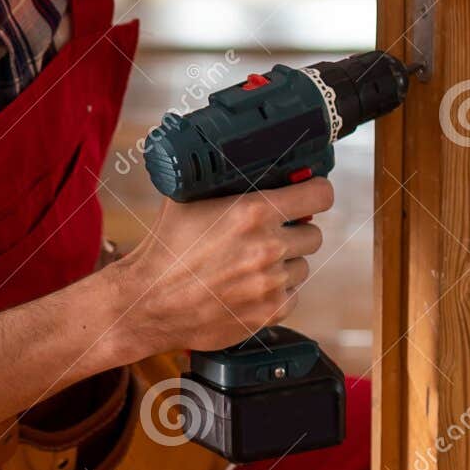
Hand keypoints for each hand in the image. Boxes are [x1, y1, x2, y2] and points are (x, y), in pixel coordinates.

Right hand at [114, 177, 333, 352]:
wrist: (150, 301)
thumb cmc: (166, 249)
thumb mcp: (188, 199)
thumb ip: (220, 180)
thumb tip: (237, 157)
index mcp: (253, 212)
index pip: (319, 196)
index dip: (317, 193)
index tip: (312, 195)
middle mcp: (268, 247)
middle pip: (314, 234)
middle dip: (296, 232)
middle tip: (274, 234)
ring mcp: (270, 283)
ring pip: (303, 267)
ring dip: (286, 263)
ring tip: (254, 264)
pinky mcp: (269, 312)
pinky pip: (292, 296)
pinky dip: (277, 292)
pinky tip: (251, 287)